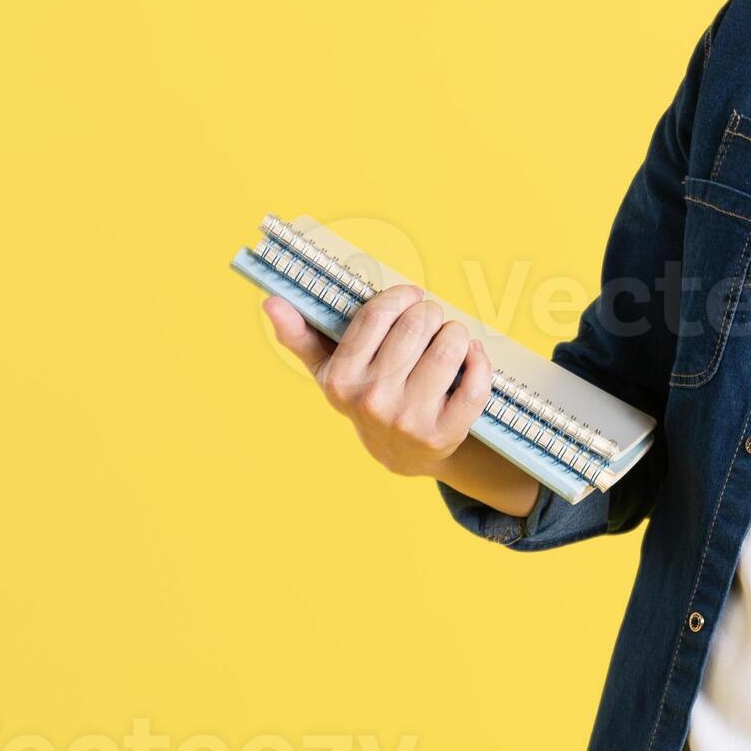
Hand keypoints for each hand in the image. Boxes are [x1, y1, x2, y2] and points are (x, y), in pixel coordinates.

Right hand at [266, 285, 493, 480]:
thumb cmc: (364, 395)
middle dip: (430, 313)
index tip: (411, 297)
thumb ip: (299, 335)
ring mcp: (410, 419)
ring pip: (450, 347)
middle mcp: (372, 400)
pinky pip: (476, 381)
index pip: (378, 314)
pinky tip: (471, 355)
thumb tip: (271, 302)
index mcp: (341, 379)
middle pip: (417, 325)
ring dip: (456, 333)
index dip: (401, 297)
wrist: (400, 452)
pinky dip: (480, 360)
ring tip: (450, 338)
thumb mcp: (329, 370)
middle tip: (431, 320)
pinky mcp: (445, 433)